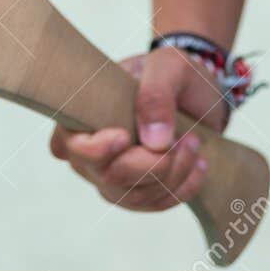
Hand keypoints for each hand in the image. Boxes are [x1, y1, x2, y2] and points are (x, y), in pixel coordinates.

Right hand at [49, 45, 228, 211]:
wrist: (195, 92)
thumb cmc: (172, 72)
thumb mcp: (169, 65)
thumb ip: (157, 94)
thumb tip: (153, 142)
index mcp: (86, 111)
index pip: (71, 144)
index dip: (94, 151)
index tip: (124, 137)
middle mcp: (90, 149)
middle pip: (109, 177)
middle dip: (152, 165)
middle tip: (186, 138)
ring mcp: (112, 175)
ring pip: (134, 196)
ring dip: (172, 175)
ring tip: (194, 143)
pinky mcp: (136, 191)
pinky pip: (153, 205)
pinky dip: (181, 190)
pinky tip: (198, 166)